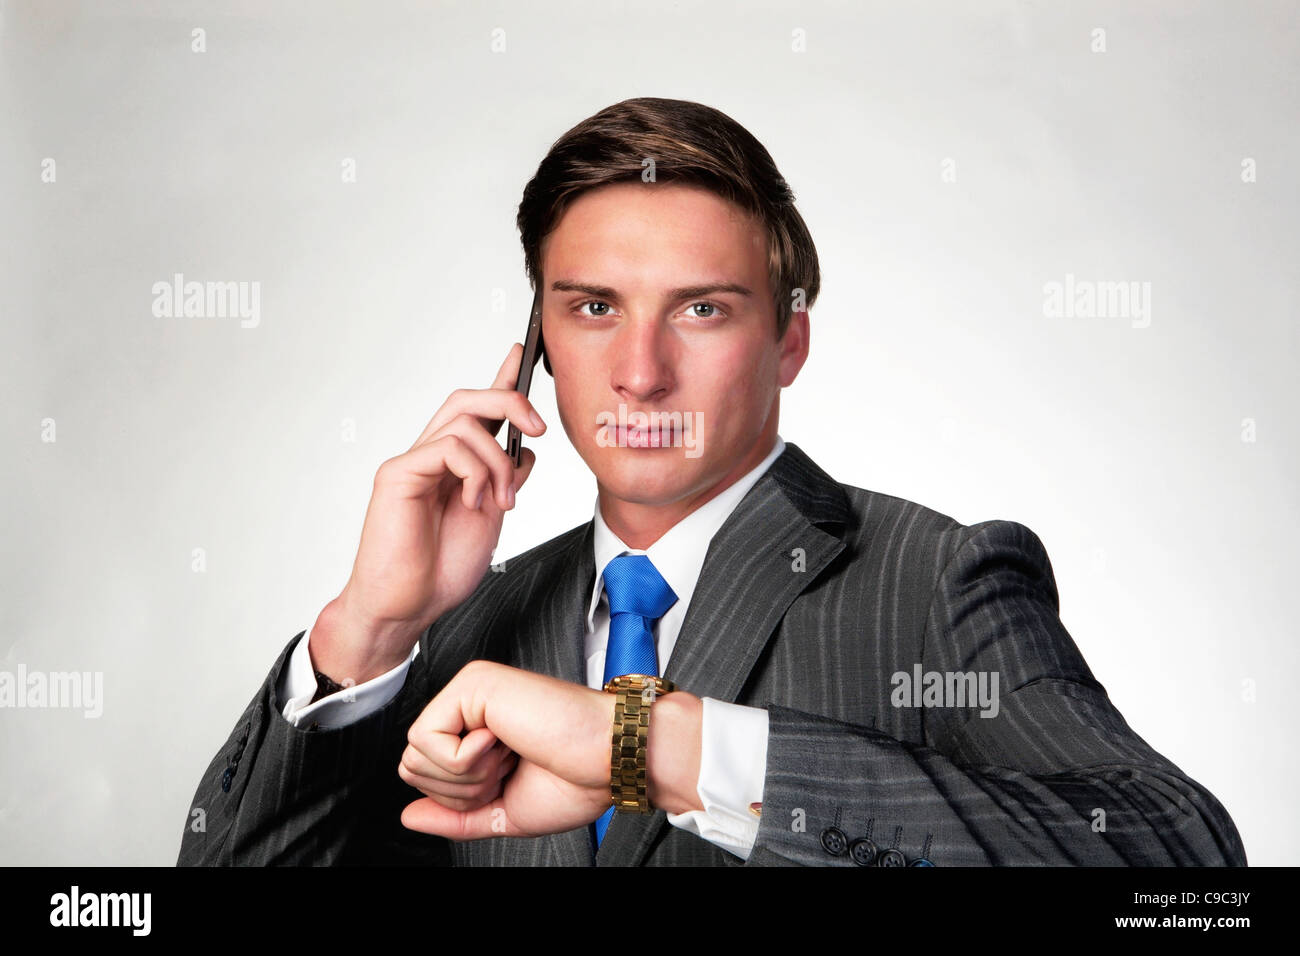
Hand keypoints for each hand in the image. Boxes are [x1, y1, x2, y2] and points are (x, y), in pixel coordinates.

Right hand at [310, 345, 545, 682]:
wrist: (407, 607)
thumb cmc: (441, 570)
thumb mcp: (492, 517)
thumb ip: (506, 480)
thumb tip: (526, 450)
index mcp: (454, 465)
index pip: (478, 410)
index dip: (501, 377)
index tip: (523, 352)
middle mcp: (431, 456)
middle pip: (469, 400)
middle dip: (511, 401)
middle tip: (538, 428)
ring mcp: (413, 462)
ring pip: (464, 421)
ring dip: (498, 461)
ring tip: (502, 501)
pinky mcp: (398, 474)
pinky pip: (447, 446)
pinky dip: (474, 471)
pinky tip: (475, 502)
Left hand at [397, 661, 704, 839]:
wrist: (611, 760)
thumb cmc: (576, 780)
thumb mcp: (501, 811)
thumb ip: (453, 815)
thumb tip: (407, 817)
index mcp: (475, 727)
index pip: (422, 772)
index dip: (458, 798)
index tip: (506, 780)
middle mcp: (468, 703)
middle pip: (411, 765)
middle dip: (459, 790)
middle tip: (507, 768)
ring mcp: (469, 689)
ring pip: (414, 755)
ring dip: (466, 776)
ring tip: (509, 754)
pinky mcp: (472, 684)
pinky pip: (426, 740)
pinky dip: (465, 761)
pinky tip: (503, 742)